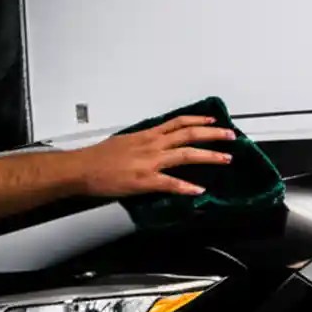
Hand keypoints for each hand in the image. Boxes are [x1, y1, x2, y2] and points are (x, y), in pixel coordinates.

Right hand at [72, 115, 234, 196]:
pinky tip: (198, 190)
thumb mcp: (125, 141)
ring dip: (209, 156)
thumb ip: (144, 141)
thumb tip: (156, 142)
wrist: (80, 168)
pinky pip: (170, 183)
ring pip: (186, 155)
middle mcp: (152, 145)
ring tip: (225, 158)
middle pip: (189, 135)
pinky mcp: (144, 180)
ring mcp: (150, 162)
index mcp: (147, 136)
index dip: (199, 121)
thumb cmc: (98, 157)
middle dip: (213, 135)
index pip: (178, 123)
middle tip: (231, 137)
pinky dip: (186, 187)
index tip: (214, 122)